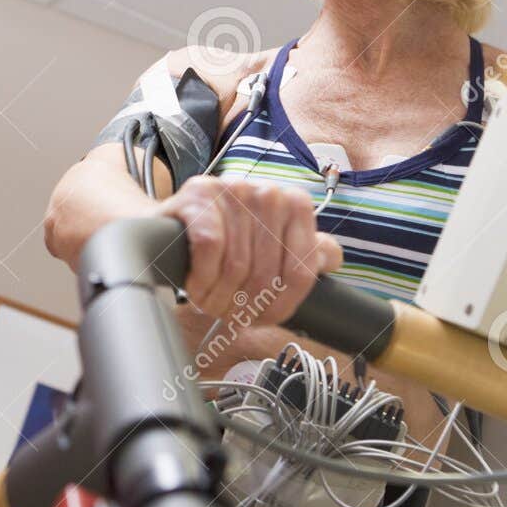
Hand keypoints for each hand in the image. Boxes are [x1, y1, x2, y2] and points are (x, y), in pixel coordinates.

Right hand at [159, 176, 342, 322]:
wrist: (174, 222)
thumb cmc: (227, 238)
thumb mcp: (271, 243)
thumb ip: (306, 251)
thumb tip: (331, 259)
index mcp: (296, 204)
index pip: (301, 274)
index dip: (279, 307)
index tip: (260, 317)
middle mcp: (268, 192)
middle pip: (267, 276)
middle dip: (244, 306)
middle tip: (227, 313)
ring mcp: (234, 189)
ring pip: (237, 266)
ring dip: (219, 297)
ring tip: (209, 301)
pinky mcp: (199, 194)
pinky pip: (210, 249)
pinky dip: (203, 277)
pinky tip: (196, 284)